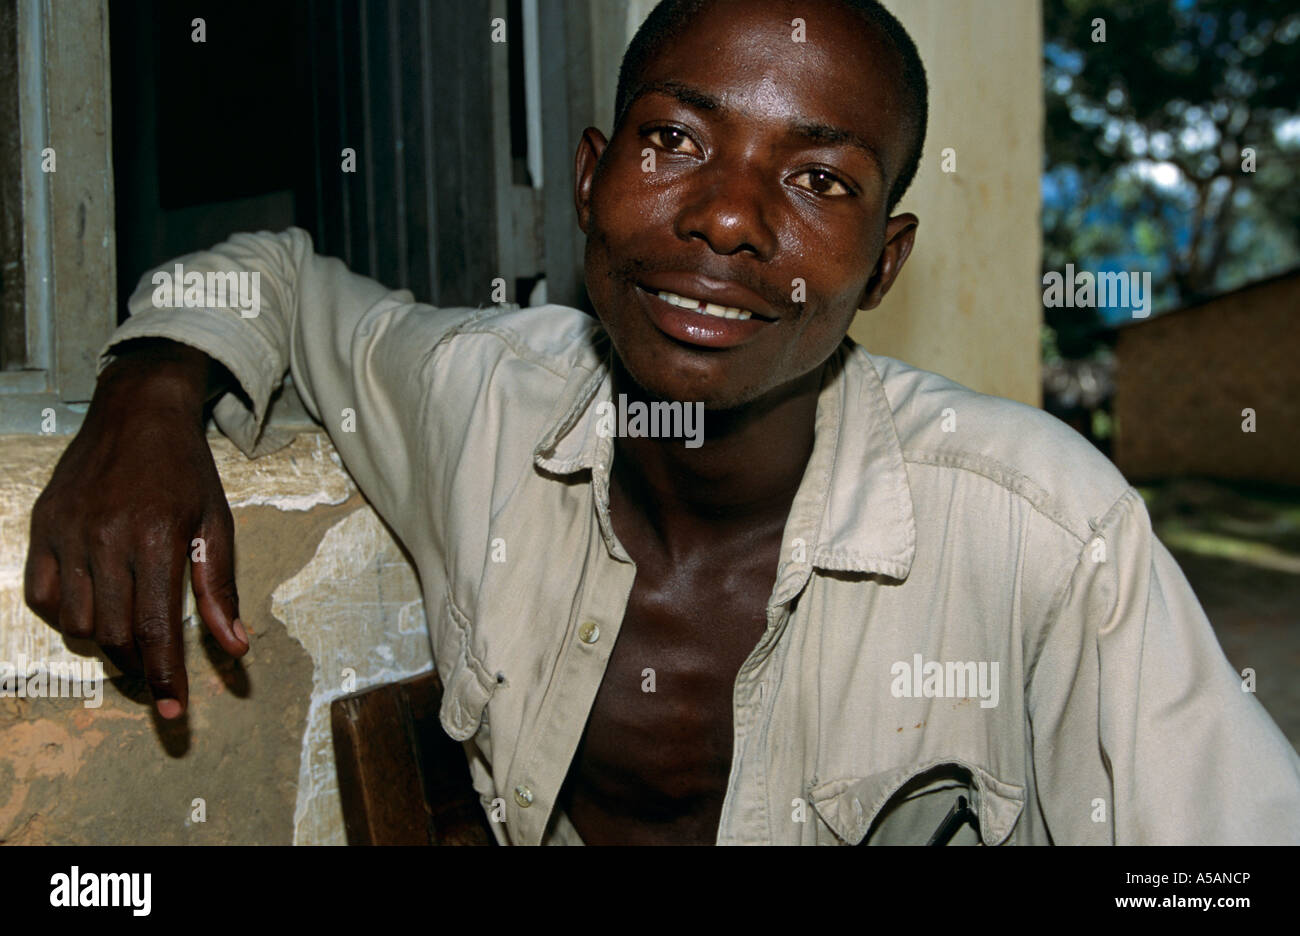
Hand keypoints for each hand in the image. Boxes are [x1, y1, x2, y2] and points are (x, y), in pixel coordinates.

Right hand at [24, 340, 247, 717]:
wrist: (138, 412)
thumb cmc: (186, 470)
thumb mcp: (216, 524)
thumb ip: (220, 590)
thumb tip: (235, 648)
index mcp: (157, 538)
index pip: (157, 629)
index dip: (165, 678)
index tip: (173, 712)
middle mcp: (106, 538)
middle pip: (115, 634)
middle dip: (139, 665)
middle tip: (156, 671)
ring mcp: (67, 533)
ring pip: (76, 622)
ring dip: (105, 642)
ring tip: (131, 631)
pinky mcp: (42, 526)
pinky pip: (42, 595)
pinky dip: (65, 613)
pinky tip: (94, 603)